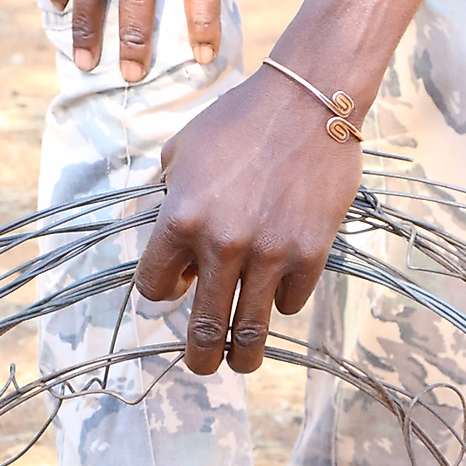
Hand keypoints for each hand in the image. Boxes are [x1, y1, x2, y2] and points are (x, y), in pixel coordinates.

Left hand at [135, 66, 362, 374]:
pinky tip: (281, 289)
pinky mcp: (310, 253)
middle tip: (202, 366)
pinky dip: (284, 301)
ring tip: (242, 363)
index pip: (155, 287)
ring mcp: (269, 253)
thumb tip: (176, 251)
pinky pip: (292, 301)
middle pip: (203, 327)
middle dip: (200, 356)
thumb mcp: (182, 152)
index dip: (163, 294)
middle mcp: (222, 244)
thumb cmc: (239, 120)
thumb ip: (168, 201)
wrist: (309, 99)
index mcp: (181, 219)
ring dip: (243, 355)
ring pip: (251, 330)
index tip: (174, 293)